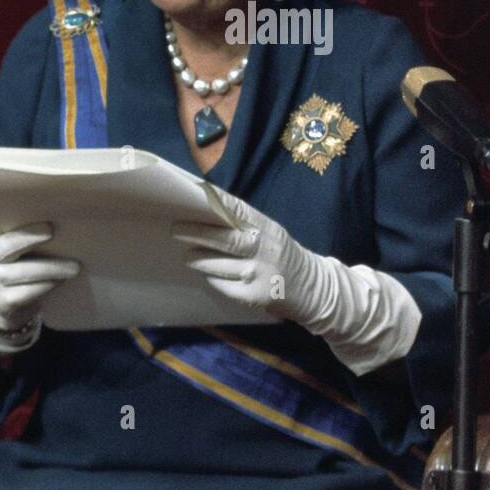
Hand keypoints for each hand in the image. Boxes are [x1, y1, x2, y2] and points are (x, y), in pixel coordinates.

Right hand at [0, 213, 79, 328]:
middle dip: (29, 237)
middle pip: (7, 244)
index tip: (39, 210)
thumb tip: (60, 204)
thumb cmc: (18, 261)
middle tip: (52, 231)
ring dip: (49, 268)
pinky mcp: (4, 301)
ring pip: (20, 272)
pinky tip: (61, 281)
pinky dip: (45, 287)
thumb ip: (28, 224)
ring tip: (75, 267)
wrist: (2, 301)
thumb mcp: (16, 241)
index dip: (15, 214)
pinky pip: (25, 293)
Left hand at [172, 188, 423, 375]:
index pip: (239, 211)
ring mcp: (260, 274)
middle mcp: (265, 248)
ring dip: (200, 261)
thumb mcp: (271, 235)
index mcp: (267, 228)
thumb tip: (208, 214)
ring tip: (189, 257)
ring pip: (220, 266)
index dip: (217, 202)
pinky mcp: (256, 296)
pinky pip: (225, 287)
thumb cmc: (283, 256)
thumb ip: (245, 226)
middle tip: (175, 229)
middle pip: (226, 240)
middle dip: (198, 234)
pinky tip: (208, 277)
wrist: (314, 289)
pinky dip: (214, 281)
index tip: (196, 193)